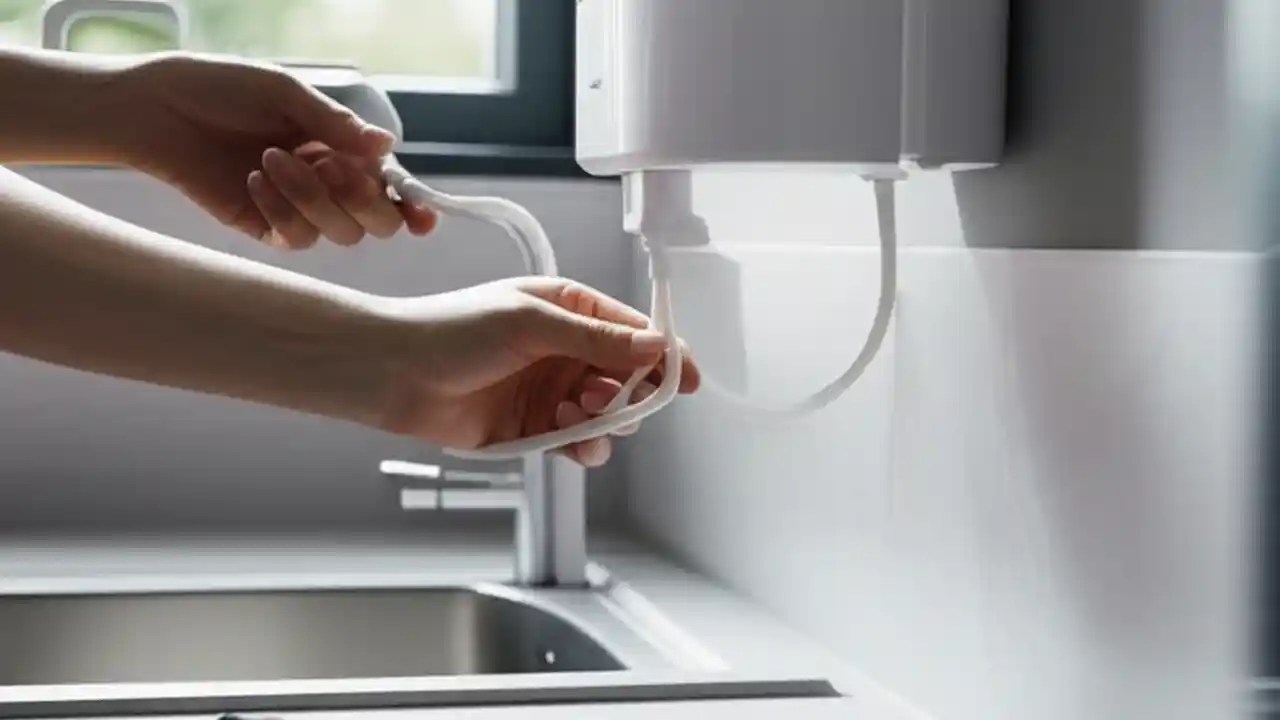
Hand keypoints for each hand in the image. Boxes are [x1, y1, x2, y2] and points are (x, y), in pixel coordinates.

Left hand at [114, 53, 436, 246]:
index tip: (424, 219)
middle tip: (332, 168)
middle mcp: (331, 182)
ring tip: (271, 159)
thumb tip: (389, 145)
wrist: (157, 110)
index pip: (393, 184)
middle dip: (364, 199)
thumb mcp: (284, 92)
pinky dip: (282, 211)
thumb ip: (335, 123)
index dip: (416, 205)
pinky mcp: (268, 228)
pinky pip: (299, 239)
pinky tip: (254, 179)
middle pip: (379, 221)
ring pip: (342, 233)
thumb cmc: (222, 89)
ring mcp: (301, 209)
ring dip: (312, 197)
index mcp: (345, 147)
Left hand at [376, 278, 699, 466]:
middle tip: (604, 399)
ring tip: (573, 418)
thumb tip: (655, 345)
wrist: (392, 373)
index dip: (663, 355)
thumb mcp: (531, 323)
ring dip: (602, 421)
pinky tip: (567, 439)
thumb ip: (597, 338)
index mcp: (568, 309)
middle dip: (627, 394)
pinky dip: (582, 445)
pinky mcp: (532, 428)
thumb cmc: (451, 331)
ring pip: (606, 415)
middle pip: (626, 378)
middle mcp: (565, 350)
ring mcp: (550, 390)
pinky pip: (577, 442)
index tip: (684, 380)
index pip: (633, 331)